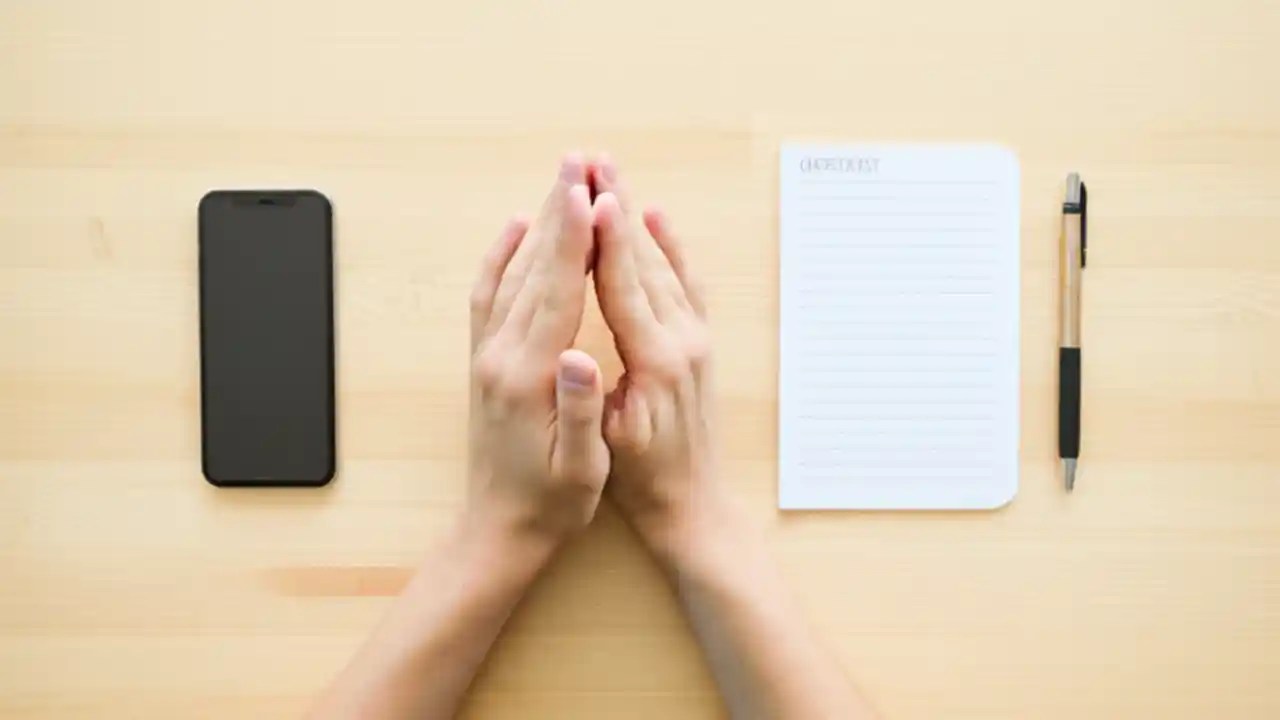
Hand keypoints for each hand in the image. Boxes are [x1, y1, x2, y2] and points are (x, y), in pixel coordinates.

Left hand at [467, 156, 609, 547]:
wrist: (500, 530)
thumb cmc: (551, 503)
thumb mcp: (581, 469)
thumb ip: (580, 411)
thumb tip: (582, 357)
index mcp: (528, 377)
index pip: (557, 292)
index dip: (576, 238)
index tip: (589, 191)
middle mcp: (500, 356)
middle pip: (533, 267)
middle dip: (559, 210)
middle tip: (579, 160)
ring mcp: (487, 354)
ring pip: (513, 271)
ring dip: (538, 222)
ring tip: (563, 179)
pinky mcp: (485, 359)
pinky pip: (488, 294)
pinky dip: (503, 255)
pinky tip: (518, 228)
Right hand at [589, 160, 719, 546]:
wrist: (694, 508)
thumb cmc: (643, 484)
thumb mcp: (610, 449)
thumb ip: (594, 400)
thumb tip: (575, 357)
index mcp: (656, 364)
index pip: (623, 288)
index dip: (603, 239)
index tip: (589, 194)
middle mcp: (683, 341)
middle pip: (644, 260)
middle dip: (616, 206)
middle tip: (592, 159)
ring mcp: (696, 339)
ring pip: (663, 263)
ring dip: (636, 215)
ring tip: (611, 172)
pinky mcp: (698, 344)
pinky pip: (686, 282)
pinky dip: (670, 245)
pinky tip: (656, 217)